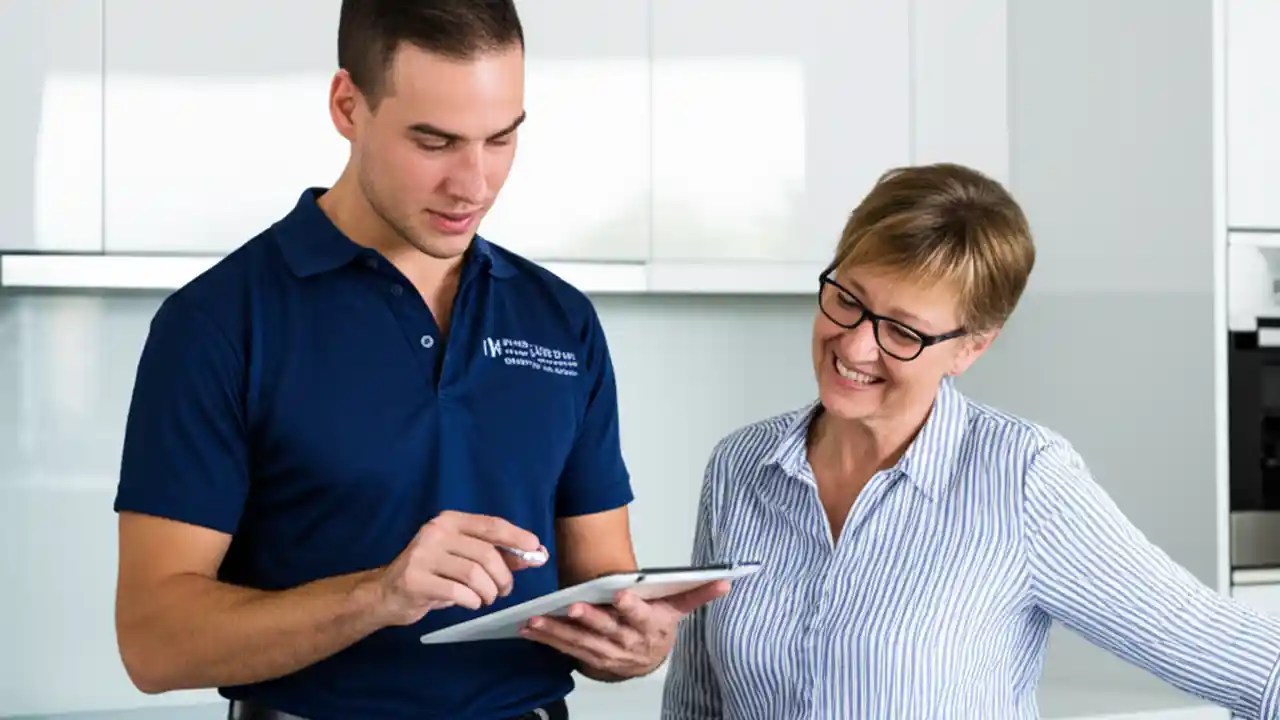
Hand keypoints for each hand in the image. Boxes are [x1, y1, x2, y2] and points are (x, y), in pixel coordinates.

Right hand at [373, 511, 544, 625]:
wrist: (388, 594)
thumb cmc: (434, 575)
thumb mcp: (466, 561)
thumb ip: (500, 555)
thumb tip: (537, 554)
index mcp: (450, 521)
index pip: (491, 525)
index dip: (517, 537)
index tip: (536, 548)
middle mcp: (435, 532)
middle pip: (486, 554)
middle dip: (503, 576)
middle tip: (504, 591)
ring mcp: (423, 555)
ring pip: (474, 574)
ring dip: (489, 592)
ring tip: (486, 598)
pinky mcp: (415, 579)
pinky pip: (458, 592)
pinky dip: (472, 601)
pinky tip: (470, 603)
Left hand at [519, 581, 729, 679]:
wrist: (648, 660)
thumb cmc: (659, 626)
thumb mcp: (680, 609)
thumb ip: (698, 593)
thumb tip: (726, 580)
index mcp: (650, 627)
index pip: (641, 616)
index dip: (632, 607)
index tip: (621, 595)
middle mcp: (627, 643)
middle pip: (607, 630)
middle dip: (590, 618)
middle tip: (573, 606)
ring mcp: (606, 653)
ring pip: (581, 642)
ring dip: (559, 631)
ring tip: (538, 619)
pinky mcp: (588, 658)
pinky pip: (565, 649)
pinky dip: (547, 639)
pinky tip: (529, 629)